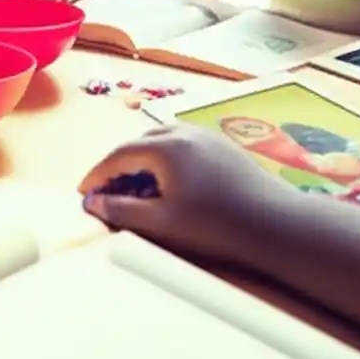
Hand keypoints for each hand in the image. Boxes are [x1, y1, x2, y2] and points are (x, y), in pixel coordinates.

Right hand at [79, 124, 306, 264]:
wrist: (277, 224)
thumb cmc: (216, 225)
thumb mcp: (161, 222)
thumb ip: (121, 210)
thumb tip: (92, 203)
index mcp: (164, 147)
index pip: (118, 155)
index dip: (97, 174)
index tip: (83, 192)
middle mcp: (183, 133)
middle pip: (138, 143)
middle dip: (117, 165)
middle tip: (105, 190)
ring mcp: (206, 137)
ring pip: (160, 141)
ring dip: (141, 161)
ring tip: (134, 188)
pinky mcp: (222, 147)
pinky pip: (181, 146)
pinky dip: (164, 160)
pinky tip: (168, 184)